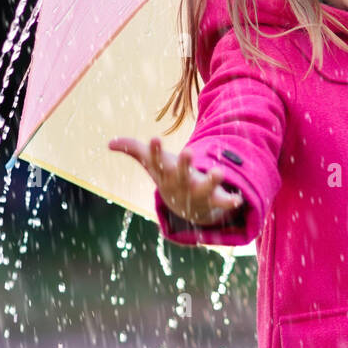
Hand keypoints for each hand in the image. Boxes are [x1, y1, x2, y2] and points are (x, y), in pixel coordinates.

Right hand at [108, 136, 243, 225]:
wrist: (187, 209)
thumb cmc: (169, 178)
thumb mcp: (152, 164)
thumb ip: (133, 150)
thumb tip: (109, 142)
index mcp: (166, 173)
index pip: (157, 162)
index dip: (155, 151)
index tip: (155, 138)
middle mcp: (180, 184)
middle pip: (181, 174)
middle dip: (184, 164)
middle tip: (188, 151)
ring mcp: (198, 193)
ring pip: (204, 188)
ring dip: (211, 181)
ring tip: (219, 171)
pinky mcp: (215, 200)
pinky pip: (223, 202)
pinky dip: (230, 202)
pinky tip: (238, 198)